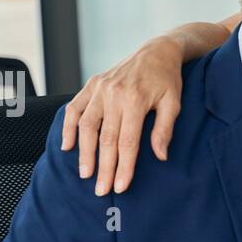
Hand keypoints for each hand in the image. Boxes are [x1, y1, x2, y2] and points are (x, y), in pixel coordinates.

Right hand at [61, 36, 183, 195]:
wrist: (156, 51)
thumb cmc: (167, 80)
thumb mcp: (173, 103)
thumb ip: (164, 130)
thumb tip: (160, 156)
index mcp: (136, 100)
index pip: (127, 142)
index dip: (123, 166)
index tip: (121, 187)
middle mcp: (114, 94)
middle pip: (105, 138)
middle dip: (103, 167)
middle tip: (102, 190)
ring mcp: (100, 89)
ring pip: (86, 126)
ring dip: (84, 152)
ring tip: (86, 173)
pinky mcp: (91, 85)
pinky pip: (74, 108)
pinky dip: (68, 127)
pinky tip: (68, 146)